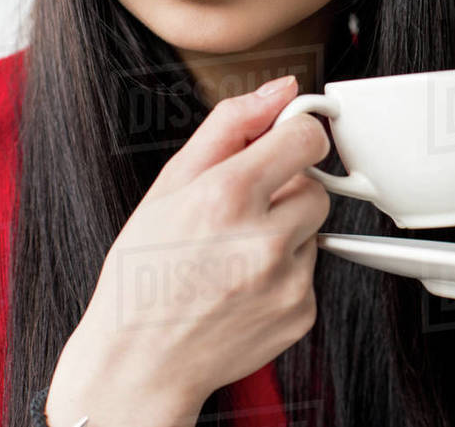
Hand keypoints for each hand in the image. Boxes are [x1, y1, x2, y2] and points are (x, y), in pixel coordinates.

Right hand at [45, 75, 331, 425]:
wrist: (138, 364)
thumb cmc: (143, 272)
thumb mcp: (169, 185)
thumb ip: (229, 125)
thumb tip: (280, 90)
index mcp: (227, 196)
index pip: (306, 138)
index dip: (295, 136)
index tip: (285, 143)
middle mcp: (263, 239)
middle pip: (315, 187)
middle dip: (285, 193)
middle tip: (239, 215)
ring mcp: (287, 280)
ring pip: (313, 230)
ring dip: (284, 234)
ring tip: (233, 255)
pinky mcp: (302, 312)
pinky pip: (310, 272)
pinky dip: (285, 274)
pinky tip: (242, 285)